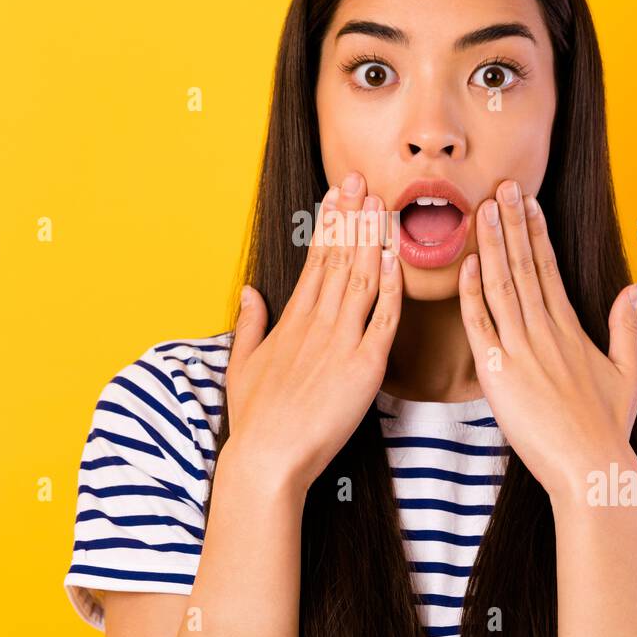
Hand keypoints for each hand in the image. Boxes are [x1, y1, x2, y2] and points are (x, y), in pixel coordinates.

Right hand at [226, 170, 401, 495]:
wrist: (267, 458)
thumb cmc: (255, 419)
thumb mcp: (242, 365)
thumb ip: (250, 324)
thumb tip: (250, 292)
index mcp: (291, 320)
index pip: (315, 260)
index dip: (329, 224)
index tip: (337, 194)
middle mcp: (317, 323)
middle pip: (339, 259)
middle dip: (351, 216)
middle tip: (362, 179)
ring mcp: (341, 342)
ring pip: (362, 279)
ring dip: (372, 239)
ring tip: (381, 203)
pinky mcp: (364, 367)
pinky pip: (382, 320)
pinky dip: (391, 288)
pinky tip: (395, 258)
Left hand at [457, 179, 636, 502]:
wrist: (591, 467)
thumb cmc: (606, 427)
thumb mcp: (626, 372)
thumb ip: (624, 326)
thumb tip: (634, 288)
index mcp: (571, 329)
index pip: (549, 269)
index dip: (536, 233)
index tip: (527, 202)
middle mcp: (545, 332)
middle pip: (524, 266)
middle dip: (511, 224)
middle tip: (502, 186)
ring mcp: (521, 350)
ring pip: (502, 286)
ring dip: (491, 245)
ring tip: (482, 209)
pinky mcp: (499, 373)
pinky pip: (480, 325)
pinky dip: (471, 294)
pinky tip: (467, 264)